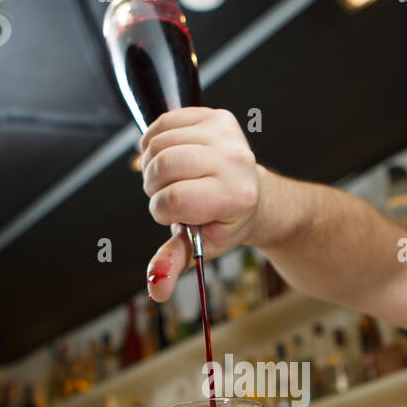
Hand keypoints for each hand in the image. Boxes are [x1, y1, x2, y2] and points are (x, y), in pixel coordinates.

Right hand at [138, 107, 261, 301]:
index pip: (174, 199)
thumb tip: (156, 290)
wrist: (254, 196)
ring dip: (151, 164)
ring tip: (169, 178)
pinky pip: (164, 122)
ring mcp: (228, 135)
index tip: (174, 215)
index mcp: (235, 196)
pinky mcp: (217, 116)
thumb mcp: (200, 246)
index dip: (162, 210)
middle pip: (164, 165)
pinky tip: (168, 155)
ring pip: (159, 143)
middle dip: (154, 186)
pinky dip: (154, 140)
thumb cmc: (224, 223)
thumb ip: (174, 263)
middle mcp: (236, 160)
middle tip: (167, 196)